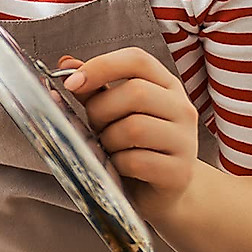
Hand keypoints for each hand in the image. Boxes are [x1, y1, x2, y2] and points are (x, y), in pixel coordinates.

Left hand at [60, 48, 198, 218]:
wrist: (163, 191)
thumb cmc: (134, 144)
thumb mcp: (113, 111)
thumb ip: (93, 88)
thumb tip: (66, 63)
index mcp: (165, 85)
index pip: (137, 60)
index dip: (100, 66)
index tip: (72, 83)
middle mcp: (181, 108)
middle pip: (136, 92)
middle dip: (101, 110)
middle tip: (95, 126)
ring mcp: (184, 140)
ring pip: (134, 127)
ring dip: (108, 140)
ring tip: (109, 147)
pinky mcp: (179, 172)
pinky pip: (136, 161)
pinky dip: (117, 164)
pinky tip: (119, 167)